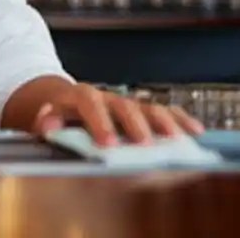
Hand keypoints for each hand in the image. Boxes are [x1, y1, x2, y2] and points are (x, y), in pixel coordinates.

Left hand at [31, 83, 204, 146]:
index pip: (90, 104)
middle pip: (124, 106)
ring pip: (147, 107)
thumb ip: (48, 120)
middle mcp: (108, 97)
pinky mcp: (143, 110)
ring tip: (176, 138)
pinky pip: (164, 111)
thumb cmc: (60, 114)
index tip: (108, 143)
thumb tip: (47, 122)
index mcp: (82, 96)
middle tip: (145, 144)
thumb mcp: (46, 117)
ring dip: (163, 122)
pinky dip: (179, 119)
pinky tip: (193, 130)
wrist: (67, 102)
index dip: (100, 123)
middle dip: (135, 125)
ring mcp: (127, 103)